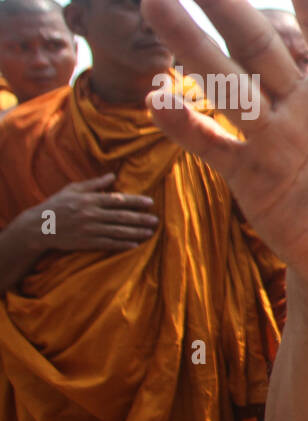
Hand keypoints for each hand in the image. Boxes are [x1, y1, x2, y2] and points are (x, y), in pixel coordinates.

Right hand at [35, 173, 158, 252]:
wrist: (38, 227)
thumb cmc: (56, 205)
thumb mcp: (72, 189)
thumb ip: (94, 184)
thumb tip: (113, 175)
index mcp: (89, 200)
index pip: (117, 199)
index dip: (135, 201)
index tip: (150, 202)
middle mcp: (91, 214)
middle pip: (121, 216)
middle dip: (141, 218)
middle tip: (156, 220)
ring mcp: (89, 229)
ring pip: (117, 231)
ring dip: (136, 232)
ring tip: (150, 232)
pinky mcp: (86, 242)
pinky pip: (108, 244)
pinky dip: (122, 244)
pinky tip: (135, 245)